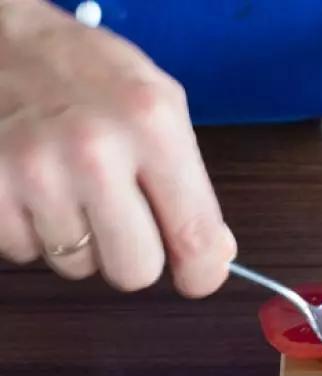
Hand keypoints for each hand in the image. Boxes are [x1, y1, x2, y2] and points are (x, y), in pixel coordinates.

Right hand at [0, 1, 234, 294]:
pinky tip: (35, 188)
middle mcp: (94, 151)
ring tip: (70, 187)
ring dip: (79, 239)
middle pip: (134, 270)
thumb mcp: (158, 104)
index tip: (198, 277)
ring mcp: (34, 172)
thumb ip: (191, 181)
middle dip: (134, 256)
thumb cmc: (85, 72)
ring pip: (77, 266)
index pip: (195, 235)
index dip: (202, 272)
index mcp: (151, 126)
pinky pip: (25, 252)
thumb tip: (214, 252)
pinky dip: (32, 231)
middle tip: (124, 221)